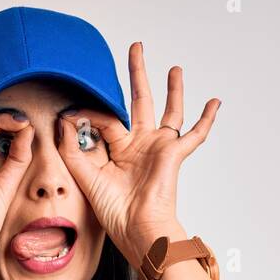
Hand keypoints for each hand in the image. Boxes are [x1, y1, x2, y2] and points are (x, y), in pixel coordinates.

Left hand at [54, 42, 220, 269]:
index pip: (106, 119)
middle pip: (139, 102)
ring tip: (175, 68)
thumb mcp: (84, 177)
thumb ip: (72, 149)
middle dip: (137, 75)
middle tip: (136, 49)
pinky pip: (195, 134)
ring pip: (169, 111)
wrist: (137, 230)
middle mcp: (140, 146)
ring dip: (173, 89)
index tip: (71, 115)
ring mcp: (159, 148)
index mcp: (119, 151)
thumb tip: (64, 120)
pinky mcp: (173, 154)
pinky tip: (215, 102)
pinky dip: (206, 118)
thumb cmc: (115, 213)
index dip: (89, 114)